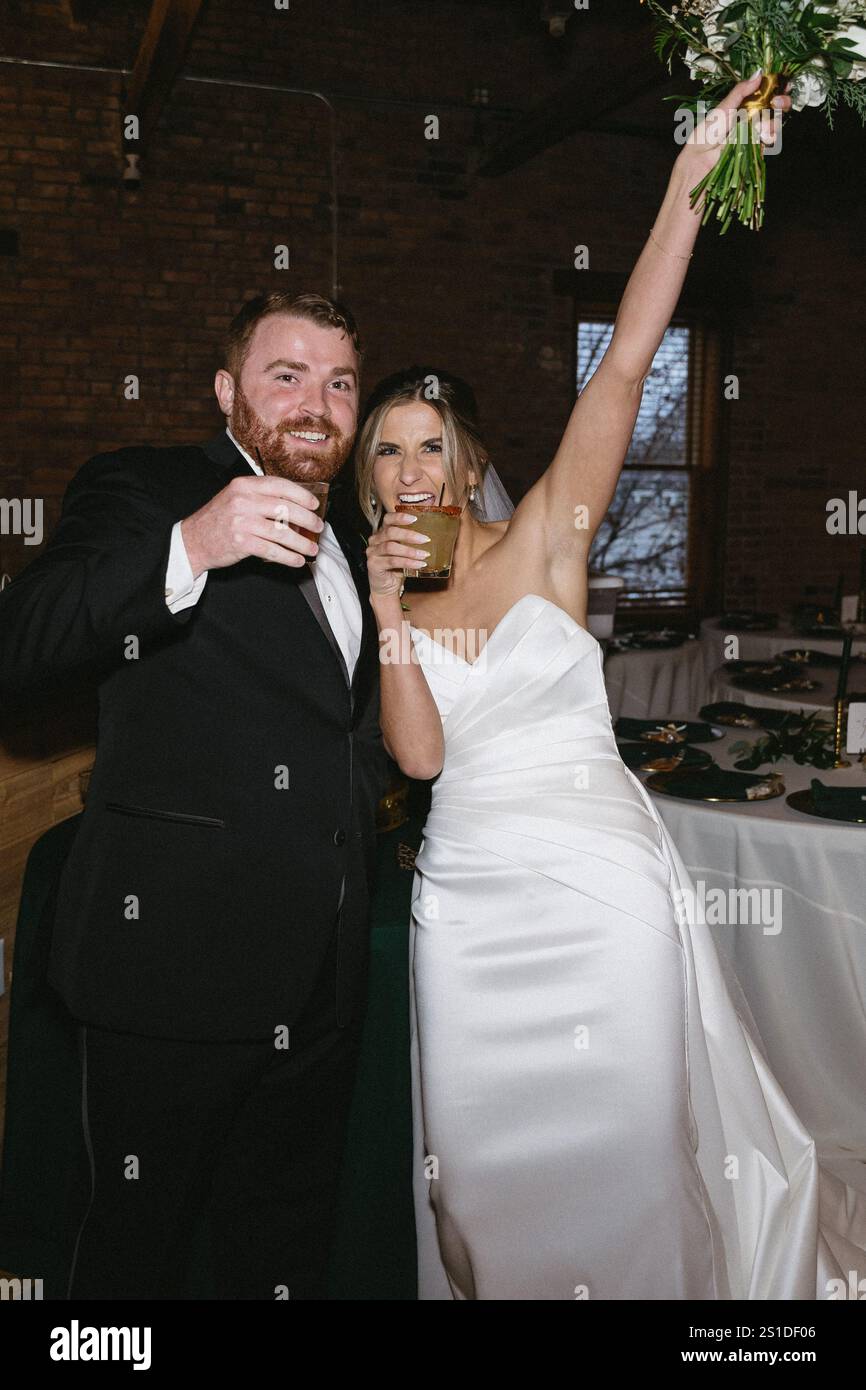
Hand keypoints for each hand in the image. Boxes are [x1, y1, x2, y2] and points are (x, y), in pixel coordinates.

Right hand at [180, 474, 323, 576]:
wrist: (193, 540)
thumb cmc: (219, 519)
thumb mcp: (236, 498)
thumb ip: (261, 497)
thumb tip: (296, 506)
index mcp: (244, 485)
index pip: (280, 485)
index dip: (302, 495)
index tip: (314, 505)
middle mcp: (243, 500)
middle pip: (286, 508)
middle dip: (307, 520)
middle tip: (318, 528)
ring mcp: (242, 522)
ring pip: (282, 532)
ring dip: (301, 543)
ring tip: (312, 549)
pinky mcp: (242, 542)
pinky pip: (272, 550)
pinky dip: (288, 557)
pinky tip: (297, 561)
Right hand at [365, 509, 430, 597]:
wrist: (386, 587)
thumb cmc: (397, 567)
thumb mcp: (404, 551)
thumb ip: (411, 542)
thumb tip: (434, 535)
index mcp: (382, 533)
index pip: (388, 519)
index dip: (400, 517)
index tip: (415, 519)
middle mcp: (375, 540)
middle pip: (390, 532)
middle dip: (409, 535)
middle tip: (426, 539)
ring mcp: (372, 552)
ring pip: (391, 547)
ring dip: (410, 551)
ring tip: (425, 555)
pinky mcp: (373, 565)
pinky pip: (392, 561)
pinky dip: (408, 562)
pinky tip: (419, 564)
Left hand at [678, 72, 792, 175]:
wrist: (699, 165)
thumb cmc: (705, 137)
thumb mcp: (722, 110)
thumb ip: (740, 92)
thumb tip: (759, 73)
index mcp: (742, 107)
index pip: (764, 95)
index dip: (776, 88)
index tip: (783, 82)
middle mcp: (751, 120)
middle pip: (776, 108)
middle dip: (782, 102)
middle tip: (777, 101)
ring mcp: (755, 137)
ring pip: (776, 124)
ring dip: (775, 121)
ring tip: (763, 125)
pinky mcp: (757, 152)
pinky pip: (771, 141)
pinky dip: (771, 136)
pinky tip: (762, 136)